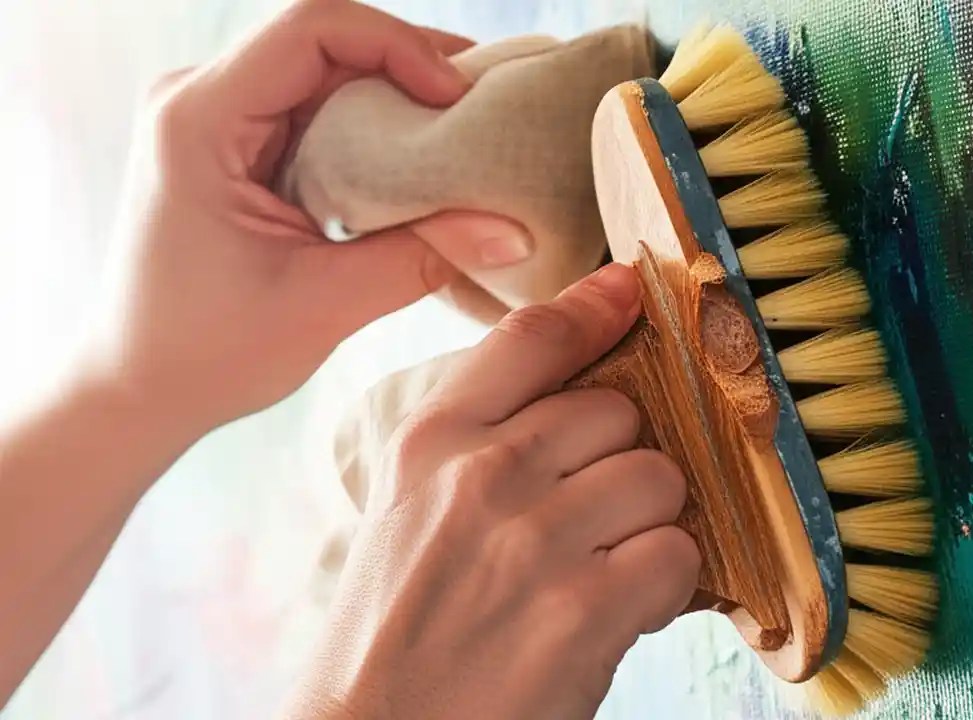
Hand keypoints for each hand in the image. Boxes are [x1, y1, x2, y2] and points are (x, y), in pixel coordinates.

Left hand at [92, 0, 530, 434]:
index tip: (457, 97)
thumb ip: (424, 256)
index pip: (309, 31)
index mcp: (197, 121)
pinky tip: (418, 157)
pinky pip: (315, 109)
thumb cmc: (206, 352)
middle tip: (483, 107)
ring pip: (324, 72)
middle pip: (323, 41)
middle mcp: (198, 100)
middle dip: (409, 65)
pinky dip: (372, 126)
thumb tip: (514, 232)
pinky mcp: (236, 147)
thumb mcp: (326, 303)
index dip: (396, 46)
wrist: (138, 388)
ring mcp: (216, 119)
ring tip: (462, 130)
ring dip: (395, 95)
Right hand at [288, 264, 700, 719]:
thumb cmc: (396, 627)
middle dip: (621, 460)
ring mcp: (536, 541)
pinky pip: (675, 555)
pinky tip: (618, 611)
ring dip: (648, 524)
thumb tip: (576, 388)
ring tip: (604, 567)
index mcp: (429, 442)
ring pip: (659, 477)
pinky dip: (662, 586)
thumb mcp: (406, 506)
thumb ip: (476, 438)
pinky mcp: (584, 611)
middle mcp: (482, 476)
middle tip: (591, 517)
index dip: (595, 304)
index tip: (632, 288)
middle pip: (618, 410)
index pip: (531, 338)